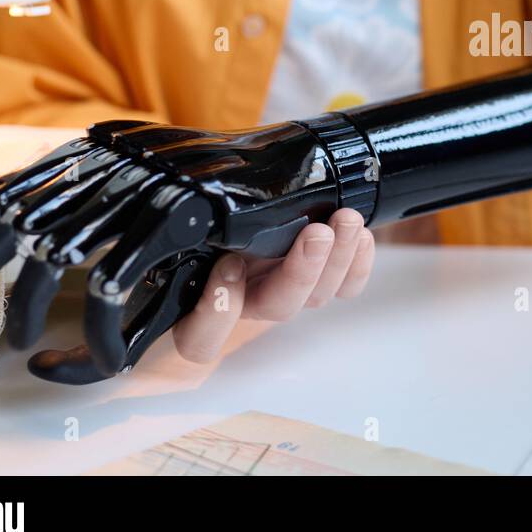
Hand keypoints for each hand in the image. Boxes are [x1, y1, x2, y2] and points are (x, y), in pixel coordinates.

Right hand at [171, 207, 375, 362]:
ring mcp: (285, 289)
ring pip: (316, 296)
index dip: (216, 315)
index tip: (229, 267)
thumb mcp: (190, 211)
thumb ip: (185, 219)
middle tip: (316, 233)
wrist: (247, 193)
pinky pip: (346, 287)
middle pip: (275, 308)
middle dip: (301, 270)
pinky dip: (358, 264)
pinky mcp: (321, 279)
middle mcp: (245, 300)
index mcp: (202, 296)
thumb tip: (169, 196)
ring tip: (346, 220)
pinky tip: (362, 236)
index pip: (199, 338)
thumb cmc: (211, 206)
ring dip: (338, 258)